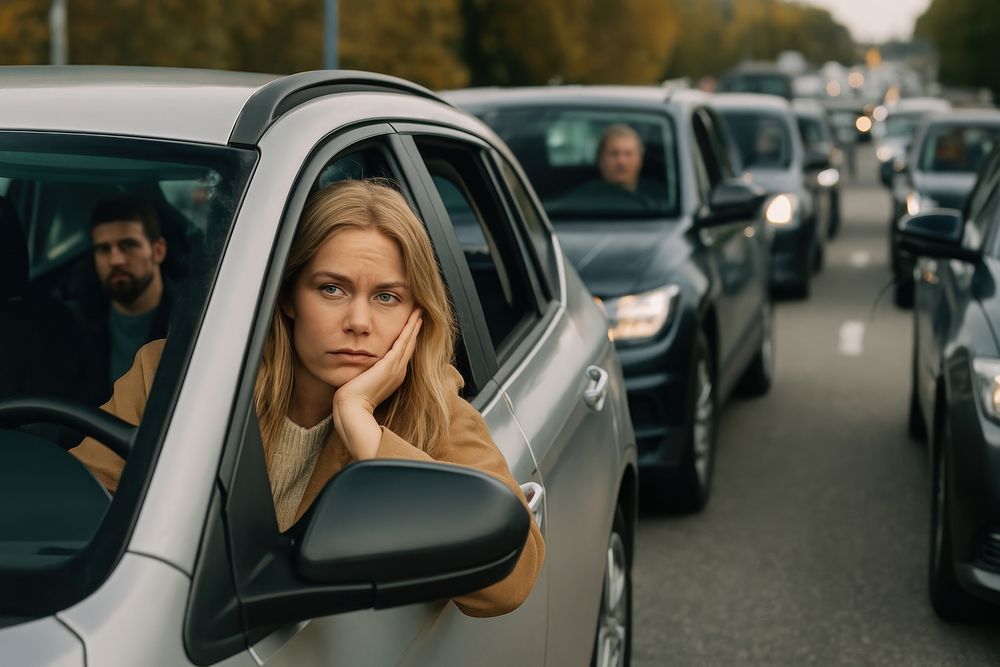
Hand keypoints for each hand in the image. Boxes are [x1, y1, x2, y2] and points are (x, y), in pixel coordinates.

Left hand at [332, 308, 422, 458]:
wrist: (352, 409)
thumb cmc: (352, 400)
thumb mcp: (361, 382)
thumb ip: (365, 373)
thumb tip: (358, 366)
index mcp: (392, 376)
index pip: (402, 353)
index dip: (408, 338)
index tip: (411, 325)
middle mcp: (398, 372)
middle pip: (410, 345)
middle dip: (414, 329)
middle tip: (420, 313)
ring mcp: (396, 368)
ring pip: (409, 341)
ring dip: (415, 325)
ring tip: (419, 311)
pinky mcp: (390, 365)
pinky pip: (403, 342)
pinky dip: (410, 329)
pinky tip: (414, 318)